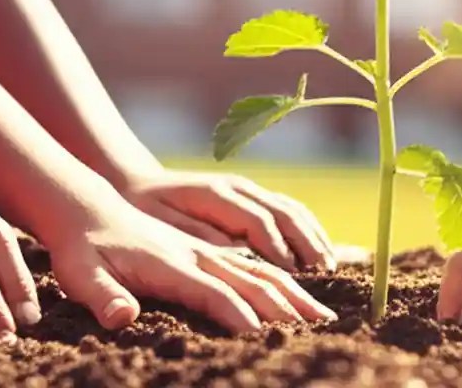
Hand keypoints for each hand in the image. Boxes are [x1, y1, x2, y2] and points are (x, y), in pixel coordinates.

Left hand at [37, 187, 336, 333]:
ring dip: (296, 286)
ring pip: (263, 265)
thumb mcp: (79, 272)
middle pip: (254, 275)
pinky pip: (261, 255)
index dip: (240, 315)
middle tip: (321, 329)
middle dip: (288, 302)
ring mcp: (209, 244)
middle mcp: (199, 251)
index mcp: (170, 261)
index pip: (214, 291)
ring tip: (323, 312)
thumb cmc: (82, 246)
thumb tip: (122, 317)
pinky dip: (290, 267)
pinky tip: (306, 280)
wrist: (88, 206)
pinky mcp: (211, 244)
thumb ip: (102, 295)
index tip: (266, 338)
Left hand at [121, 169, 335, 270]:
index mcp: (212, 194)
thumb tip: (206, 266)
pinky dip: (309, 230)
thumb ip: (177, 244)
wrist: (131, 183)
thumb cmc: (138, 213)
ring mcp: (246, 190)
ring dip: (313, 238)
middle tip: (323, 278)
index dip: (277, 250)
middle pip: (282, 213)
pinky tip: (320, 254)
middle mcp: (235, 188)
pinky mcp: (251, 198)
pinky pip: (289, 210)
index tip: (294, 279)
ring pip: (291, 210)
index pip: (255, 221)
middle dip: (306, 245)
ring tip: (330, 270)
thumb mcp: (145, 228)